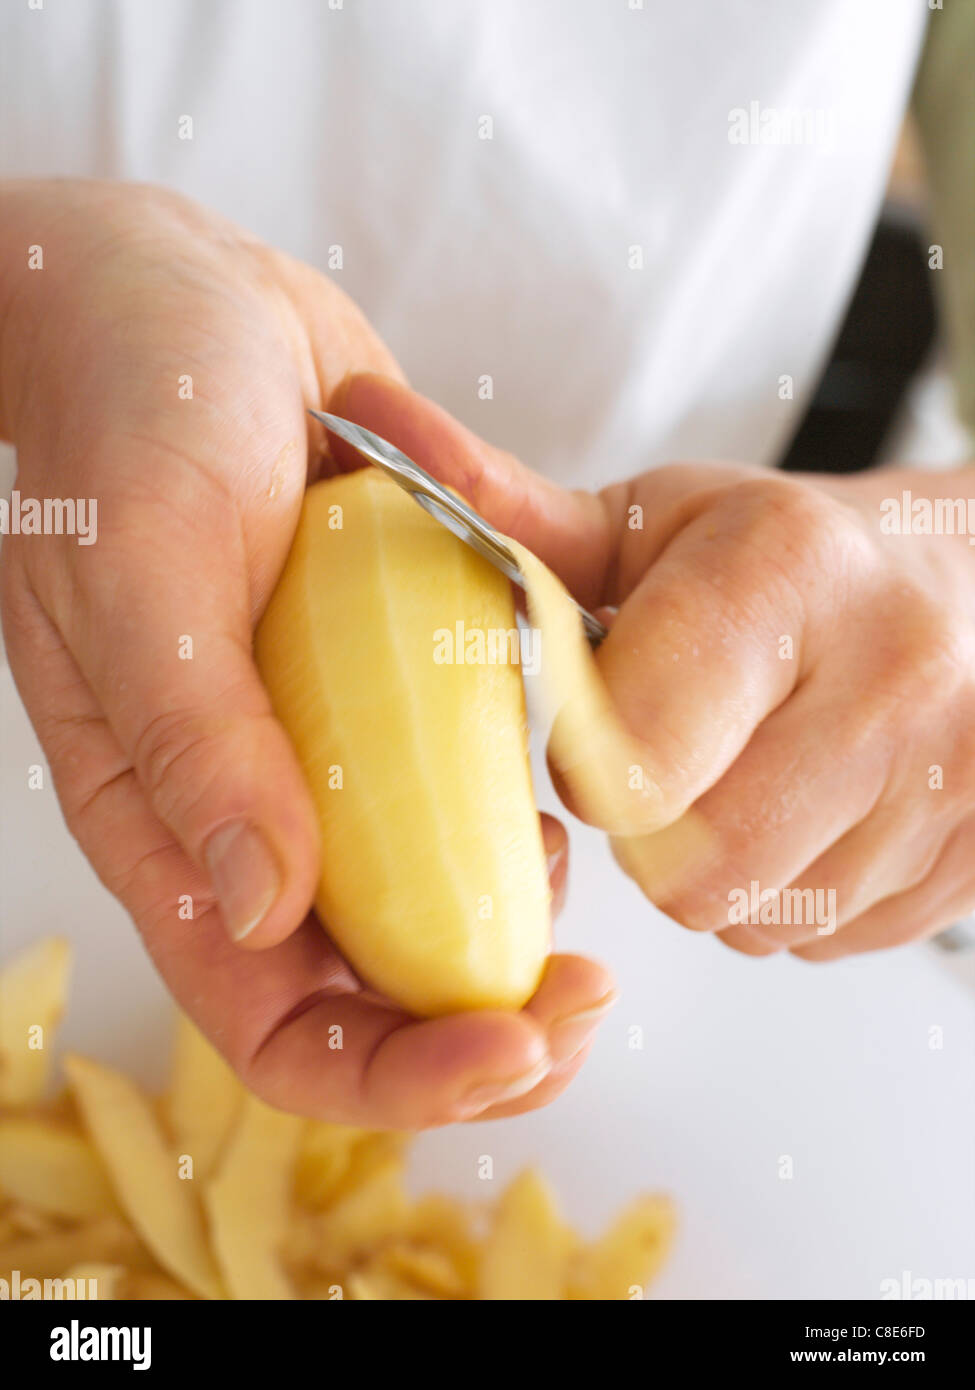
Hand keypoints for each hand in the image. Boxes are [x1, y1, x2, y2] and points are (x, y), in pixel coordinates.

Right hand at [0, 181, 613, 1125]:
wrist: (187, 301)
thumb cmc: (126, 419)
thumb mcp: (144, 568)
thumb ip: (194, 742)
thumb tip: (265, 909)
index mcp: (175, 828)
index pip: (275, 1021)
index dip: (390, 1074)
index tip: (508, 1049)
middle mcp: (261, 813)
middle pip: (378, 992)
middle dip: (487, 1032)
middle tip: (587, 1005)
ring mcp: (341, 754)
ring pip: (441, 904)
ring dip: (523, 937)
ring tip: (589, 909)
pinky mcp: (407, 685)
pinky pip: (479, 788)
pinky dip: (539, 817)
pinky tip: (579, 796)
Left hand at [331, 372, 974, 961]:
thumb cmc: (789, 557)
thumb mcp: (650, 524)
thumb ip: (502, 509)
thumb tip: (360, 417)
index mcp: (783, 572)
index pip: (630, 759)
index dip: (592, 763)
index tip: (606, 726)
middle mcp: (888, 675)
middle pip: (693, 867)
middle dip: (652, 836)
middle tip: (677, 761)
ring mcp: (947, 778)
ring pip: (756, 917)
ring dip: (719, 873)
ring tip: (747, 774)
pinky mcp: (971, 861)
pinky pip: (823, 938)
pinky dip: (789, 896)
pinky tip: (810, 811)